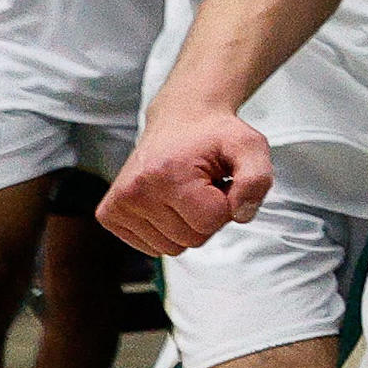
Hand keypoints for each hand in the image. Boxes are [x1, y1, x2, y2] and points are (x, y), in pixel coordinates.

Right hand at [99, 106, 273, 258]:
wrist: (181, 119)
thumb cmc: (213, 134)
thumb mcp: (250, 146)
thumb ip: (257, 180)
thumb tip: (241, 214)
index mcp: (168, 174)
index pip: (210, 222)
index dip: (226, 205)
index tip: (219, 182)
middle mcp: (136, 190)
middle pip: (191, 239)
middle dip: (207, 217)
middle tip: (203, 186)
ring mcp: (119, 204)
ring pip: (171, 248)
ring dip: (187, 225)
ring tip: (186, 192)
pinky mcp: (110, 214)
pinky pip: (152, 248)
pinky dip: (166, 231)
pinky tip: (168, 203)